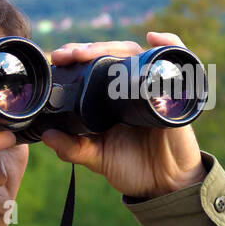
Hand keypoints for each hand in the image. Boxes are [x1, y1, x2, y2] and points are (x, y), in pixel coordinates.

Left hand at [41, 31, 205, 199]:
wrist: (167, 185)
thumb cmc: (134, 168)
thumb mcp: (97, 158)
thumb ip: (73, 148)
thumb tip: (47, 135)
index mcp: (111, 96)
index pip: (95, 63)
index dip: (77, 56)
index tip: (58, 58)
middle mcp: (132, 86)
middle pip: (113, 53)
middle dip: (90, 49)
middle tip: (71, 55)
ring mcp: (155, 86)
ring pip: (137, 52)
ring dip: (114, 46)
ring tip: (92, 52)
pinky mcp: (177, 93)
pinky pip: (178, 60)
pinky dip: (169, 43)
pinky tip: (153, 39)